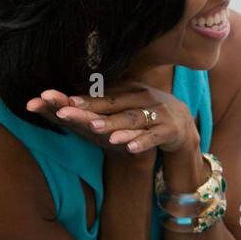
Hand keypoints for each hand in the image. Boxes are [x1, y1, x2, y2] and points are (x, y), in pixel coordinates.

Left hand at [25, 84, 198, 158]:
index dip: (80, 98)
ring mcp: (157, 114)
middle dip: (89, 108)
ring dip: (114, 124)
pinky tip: (130, 148)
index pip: (100, 95)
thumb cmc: (146, 113)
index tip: (57, 99)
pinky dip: (142, 141)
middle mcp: (142, 99)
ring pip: (132, 120)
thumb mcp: (126, 105)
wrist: (183, 124)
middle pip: (112, 105)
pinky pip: (154, 137)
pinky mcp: (169, 131)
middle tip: (65, 111)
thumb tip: (66, 100)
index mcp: (129, 91)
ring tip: (95, 128)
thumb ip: (102, 102)